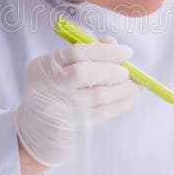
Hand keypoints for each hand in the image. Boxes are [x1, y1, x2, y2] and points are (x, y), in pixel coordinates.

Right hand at [15, 37, 141, 166]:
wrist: (37, 131)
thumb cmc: (52, 93)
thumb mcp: (59, 70)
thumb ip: (85, 53)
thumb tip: (113, 43)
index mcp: (44, 66)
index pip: (77, 52)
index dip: (105, 51)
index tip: (126, 52)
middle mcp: (49, 85)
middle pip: (84, 72)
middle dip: (112, 70)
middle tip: (128, 72)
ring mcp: (59, 107)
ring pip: (97, 95)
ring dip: (122, 89)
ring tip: (135, 85)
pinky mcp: (72, 127)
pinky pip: (102, 113)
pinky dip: (121, 104)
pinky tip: (130, 99)